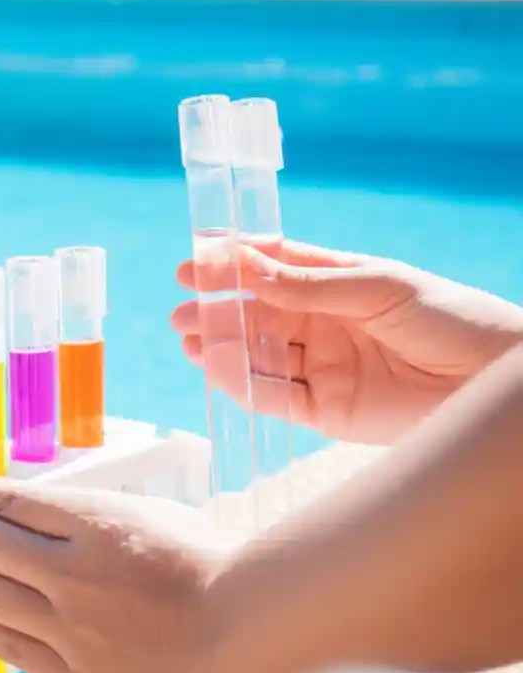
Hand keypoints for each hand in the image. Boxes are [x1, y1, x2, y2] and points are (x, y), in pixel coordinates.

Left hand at [0, 472, 233, 672]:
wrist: (255, 638)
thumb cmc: (214, 566)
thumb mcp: (147, 516)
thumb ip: (84, 515)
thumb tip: (21, 508)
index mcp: (96, 525)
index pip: (6, 501)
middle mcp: (73, 574)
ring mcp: (72, 627)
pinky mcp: (79, 672)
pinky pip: (9, 644)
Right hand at [171, 240, 522, 443]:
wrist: (490, 383)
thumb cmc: (450, 318)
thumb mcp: (377, 287)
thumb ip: (308, 284)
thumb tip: (246, 267)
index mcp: (337, 285)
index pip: (273, 268)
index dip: (233, 265)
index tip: (197, 261)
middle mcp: (322, 326)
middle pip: (256, 316)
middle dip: (217, 312)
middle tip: (183, 310)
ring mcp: (320, 369)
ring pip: (257, 357)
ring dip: (221, 348)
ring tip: (190, 340)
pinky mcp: (323, 411)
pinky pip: (272, 398)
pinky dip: (242, 386)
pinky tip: (218, 369)